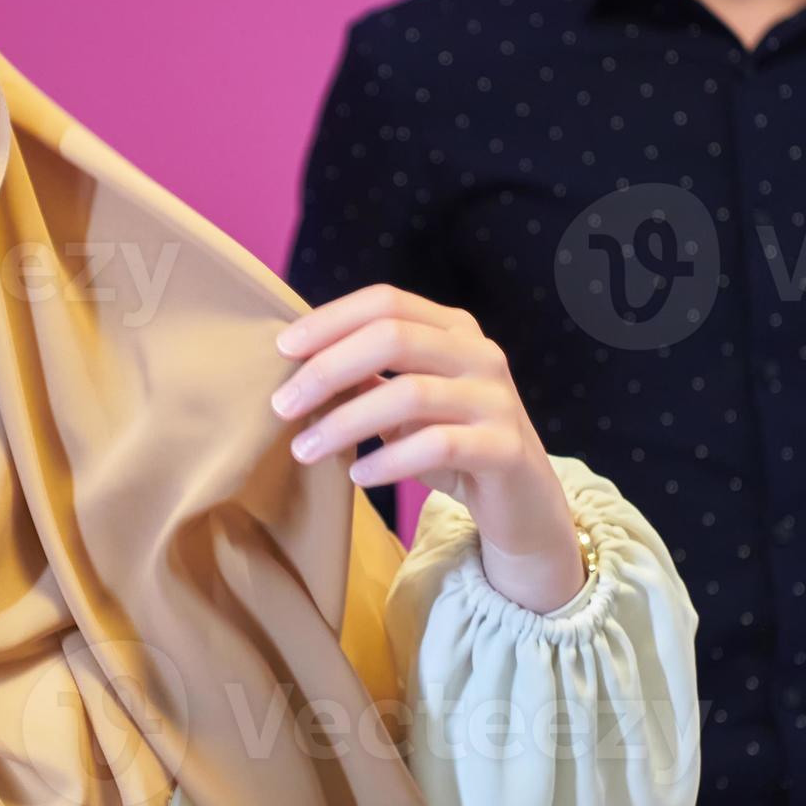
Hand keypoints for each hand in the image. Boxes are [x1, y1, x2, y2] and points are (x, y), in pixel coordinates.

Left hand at [274, 286, 585, 613]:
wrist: (522, 503)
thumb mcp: (405, 406)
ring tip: (305, 450)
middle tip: (283, 405)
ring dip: (346, 422)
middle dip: (328, 368)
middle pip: (394, 337)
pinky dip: (389, 460)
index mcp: (454, 329)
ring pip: (411, 393)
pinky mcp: (506, 448)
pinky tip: (358, 476)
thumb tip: (297, 366)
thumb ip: (365, 379)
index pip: (386, 302)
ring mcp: (497, 399)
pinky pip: (437, 446)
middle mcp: (480, 353)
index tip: (283, 349)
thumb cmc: (453, 447)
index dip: (331, 319)